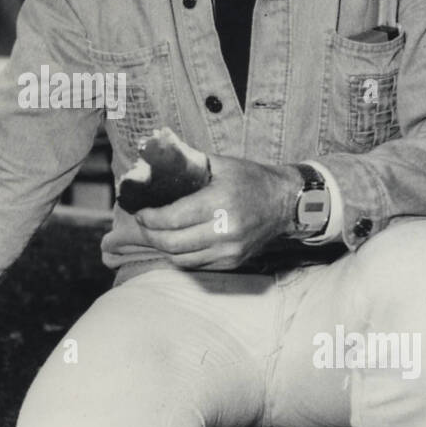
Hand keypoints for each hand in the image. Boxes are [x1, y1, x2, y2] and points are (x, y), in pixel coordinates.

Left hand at [103, 155, 301, 269]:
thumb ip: (189, 164)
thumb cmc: (250, 179)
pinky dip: (180, 255)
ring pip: (181, 258)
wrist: (285, 203)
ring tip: (155, 233)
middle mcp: (226, 230)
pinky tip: (175, 242)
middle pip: (173, 243)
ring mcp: (230, 250)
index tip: (140, 213)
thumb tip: (156, 161)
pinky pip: (196, 265)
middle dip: (150, 235)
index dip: (151, 219)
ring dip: (163, 247)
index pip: (174, 218)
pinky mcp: (233, 261)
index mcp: (221, 202)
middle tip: (143, 224)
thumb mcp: (221, 164)